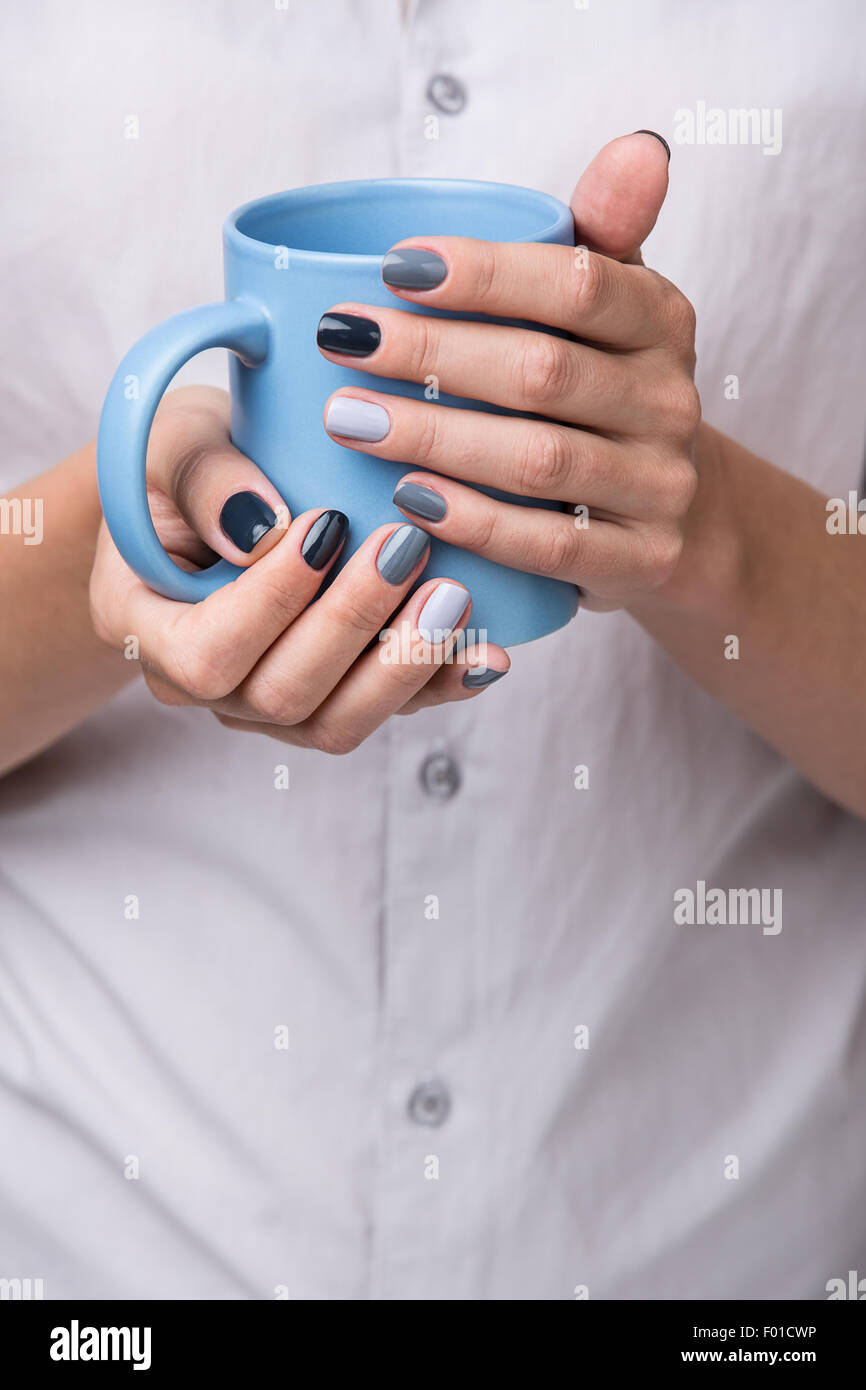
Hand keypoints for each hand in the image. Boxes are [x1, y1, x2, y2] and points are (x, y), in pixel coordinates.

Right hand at [89, 386, 509, 753]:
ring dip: (404, 663)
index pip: (207, 652)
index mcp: (143, 626)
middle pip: (281, 695)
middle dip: (354, 626)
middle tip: (409, 548)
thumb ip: (204, 479)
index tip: (326, 523)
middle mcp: (200, 685)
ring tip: (456, 596)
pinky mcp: (328, 699)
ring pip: (336, 723)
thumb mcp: (177, 442)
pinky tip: (489, 654)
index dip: (272, 601)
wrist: (217, 493)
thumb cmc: (191, 462)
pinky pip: (384, 713)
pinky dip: (440, 685)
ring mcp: (265, 703)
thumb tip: (265, 531)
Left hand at [318, 132, 699, 612]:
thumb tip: (637, 147)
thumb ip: (604, 232)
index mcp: (661, 321)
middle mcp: (671, 402)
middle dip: (431, 354)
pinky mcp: (640, 562)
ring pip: (537, 460)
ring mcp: (660, 488)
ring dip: (433, 436)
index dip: (485, 273)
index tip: (393, 268)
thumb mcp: (612, 307)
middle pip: (542, 372)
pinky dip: (473, 521)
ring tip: (347, 417)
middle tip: (341, 340)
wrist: (668, 512)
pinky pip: (547, 545)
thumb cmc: (603, 391)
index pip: (578, 284)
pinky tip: (406, 498)